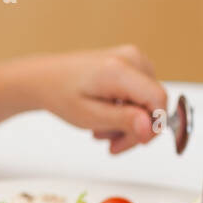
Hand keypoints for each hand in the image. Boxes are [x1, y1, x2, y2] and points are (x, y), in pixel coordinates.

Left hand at [18, 45, 167, 154]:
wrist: (44, 78)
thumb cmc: (60, 94)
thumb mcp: (89, 116)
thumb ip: (123, 121)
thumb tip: (152, 127)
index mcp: (119, 69)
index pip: (158, 98)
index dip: (154, 125)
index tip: (138, 142)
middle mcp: (130, 58)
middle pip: (154, 103)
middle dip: (136, 129)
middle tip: (112, 145)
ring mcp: (132, 58)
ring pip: (148, 101)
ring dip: (130, 122)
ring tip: (102, 131)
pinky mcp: (131, 63)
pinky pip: (141, 94)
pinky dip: (127, 111)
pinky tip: (106, 118)